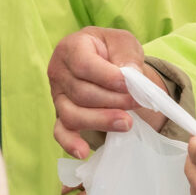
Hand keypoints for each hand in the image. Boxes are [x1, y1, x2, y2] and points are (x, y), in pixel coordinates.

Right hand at [47, 27, 161, 157]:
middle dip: (113, 101)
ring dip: (101, 120)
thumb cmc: (112, 51)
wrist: (106, 63)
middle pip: (81, 92)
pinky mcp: (61, 116)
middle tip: (137, 103)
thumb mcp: (123, 43)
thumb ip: (127, 55)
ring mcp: (58, 97)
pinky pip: (61, 132)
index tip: (130, 84)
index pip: (83, 64)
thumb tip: (130, 76)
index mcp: (71, 48)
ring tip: (127, 123)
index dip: (107, 77)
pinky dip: (71, 143)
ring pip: (73, 114)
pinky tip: (83, 152)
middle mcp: (58, 72)